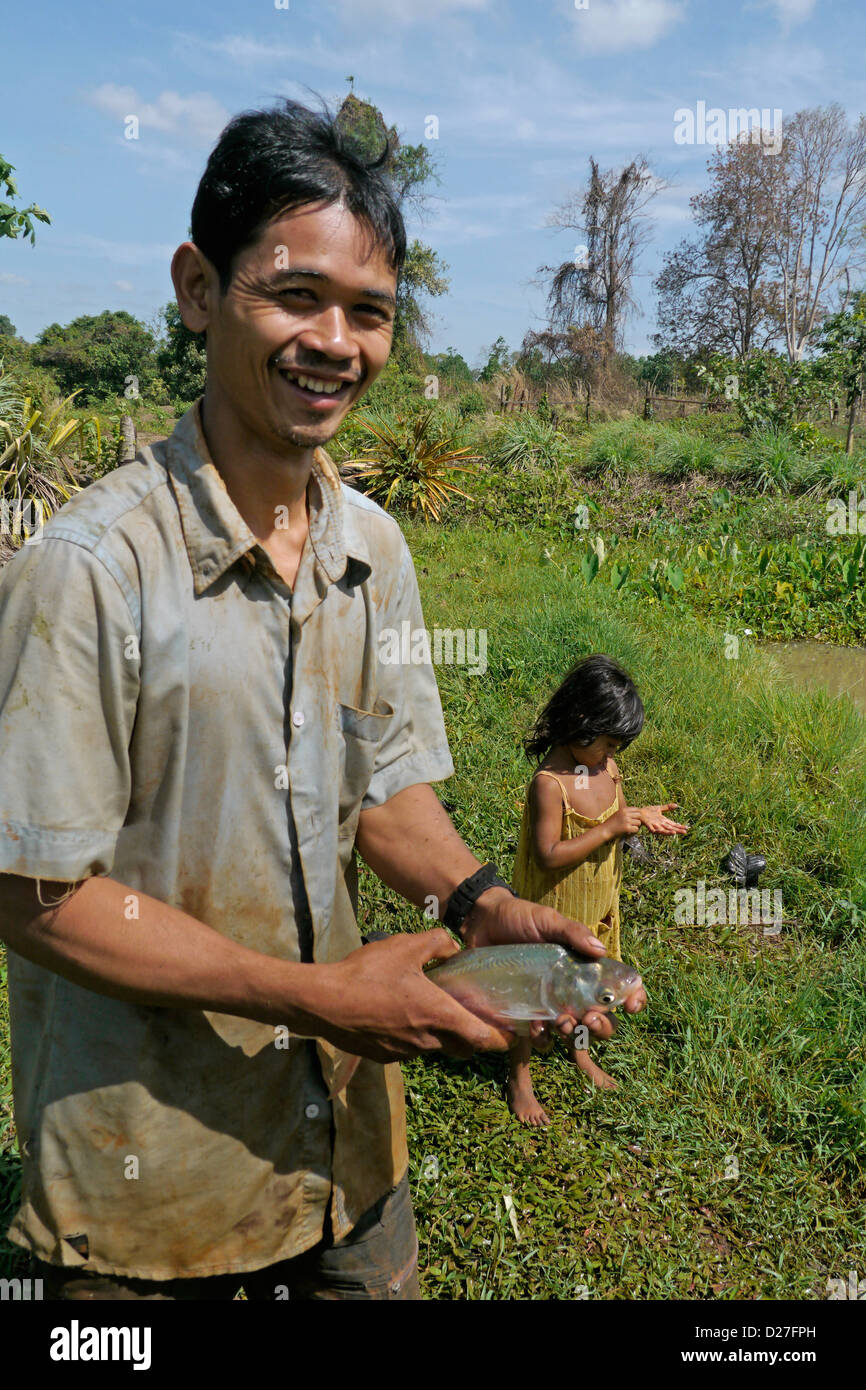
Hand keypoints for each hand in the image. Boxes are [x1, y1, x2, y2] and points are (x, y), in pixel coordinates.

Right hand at [304, 929, 513, 1062]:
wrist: (322, 1003)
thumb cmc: (366, 974)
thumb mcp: (405, 946)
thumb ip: (437, 943)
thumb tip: (453, 949)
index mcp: (438, 1015)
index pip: (483, 1039)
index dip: (501, 1039)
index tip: (512, 1034)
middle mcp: (427, 1041)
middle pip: (463, 1047)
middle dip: (473, 1036)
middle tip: (473, 1016)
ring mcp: (406, 1053)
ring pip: (436, 1047)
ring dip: (442, 1034)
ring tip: (432, 1009)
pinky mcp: (386, 1057)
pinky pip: (412, 1048)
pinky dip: (416, 1036)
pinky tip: (401, 1014)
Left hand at [461, 888, 617, 1042]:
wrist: (482, 922)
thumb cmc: (520, 917)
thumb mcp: (549, 920)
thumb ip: (573, 933)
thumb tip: (600, 951)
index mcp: (586, 968)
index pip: (619, 990)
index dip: (633, 1000)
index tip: (632, 1007)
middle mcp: (574, 991)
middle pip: (603, 1022)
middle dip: (603, 1027)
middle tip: (590, 1018)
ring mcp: (551, 1005)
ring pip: (575, 1036)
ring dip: (575, 1036)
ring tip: (563, 1022)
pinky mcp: (527, 1014)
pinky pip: (542, 1038)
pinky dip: (543, 1038)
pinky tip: (536, 1025)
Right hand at [606, 805, 642, 838]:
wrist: (605, 829)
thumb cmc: (612, 822)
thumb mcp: (618, 813)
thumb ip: (627, 812)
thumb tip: (637, 813)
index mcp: (624, 809)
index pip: (637, 809)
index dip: (637, 814)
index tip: (635, 818)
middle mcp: (626, 814)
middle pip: (639, 815)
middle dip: (637, 820)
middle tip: (633, 824)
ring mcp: (626, 821)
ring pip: (639, 823)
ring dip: (636, 826)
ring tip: (630, 827)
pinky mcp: (627, 828)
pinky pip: (636, 829)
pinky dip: (634, 831)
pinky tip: (629, 831)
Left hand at [639, 803, 688, 834]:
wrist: (638, 812)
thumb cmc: (648, 811)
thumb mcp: (659, 808)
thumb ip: (667, 807)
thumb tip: (676, 805)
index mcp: (663, 821)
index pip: (673, 824)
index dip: (680, 826)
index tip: (687, 828)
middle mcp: (660, 824)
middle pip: (670, 828)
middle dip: (677, 830)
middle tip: (685, 832)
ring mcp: (655, 826)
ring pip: (663, 830)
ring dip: (669, 832)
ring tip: (675, 832)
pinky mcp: (649, 825)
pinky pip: (653, 829)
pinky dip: (657, 830)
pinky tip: (660, 830)